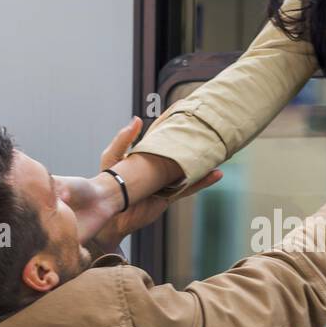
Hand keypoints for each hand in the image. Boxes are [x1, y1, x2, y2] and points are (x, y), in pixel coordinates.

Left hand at [56, 117, 220, 247]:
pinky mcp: (168, 196)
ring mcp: (164, 182)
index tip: (184, 113)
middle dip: (192, 143)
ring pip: (188, 170)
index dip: (171, 127)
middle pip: (178, 154)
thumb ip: (124, 139)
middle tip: (207, 129)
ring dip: (202, 162)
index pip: (161, 138)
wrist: (108, 213)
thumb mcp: (112, 157)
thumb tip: (138, 119)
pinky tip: (216, 174)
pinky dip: (202, 182)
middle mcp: (157, 168)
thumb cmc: (106, 184)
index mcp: (144, 156)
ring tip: (219, 151)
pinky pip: (188, 188)